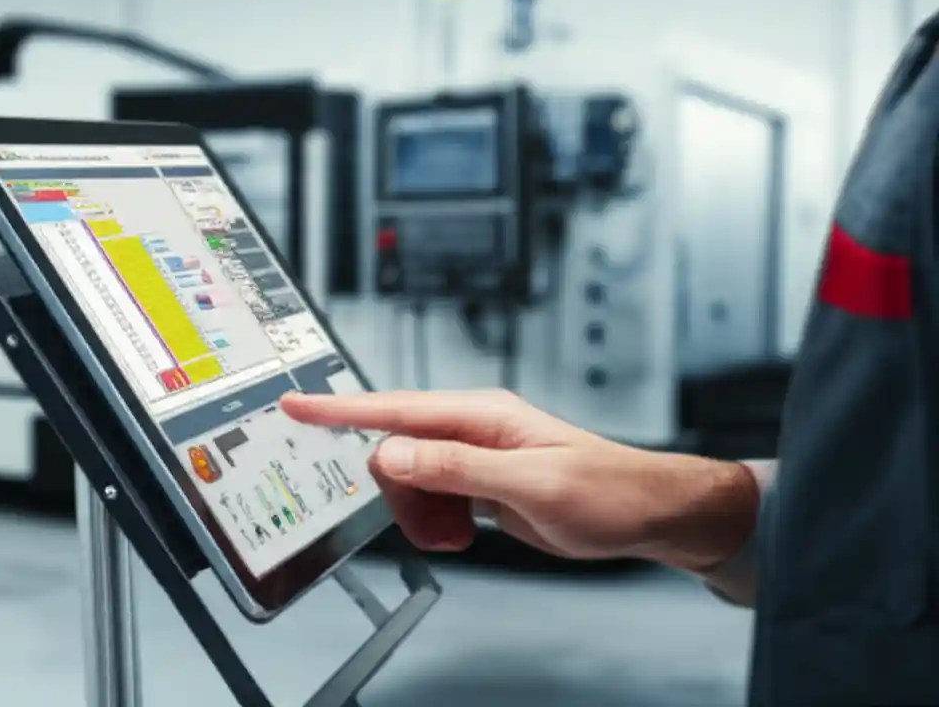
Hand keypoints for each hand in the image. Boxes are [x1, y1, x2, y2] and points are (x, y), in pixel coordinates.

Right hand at [280, 390, 757, 571]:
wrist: (644, 515)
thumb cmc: (605, 491)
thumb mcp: (531, 484)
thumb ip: (457, 467)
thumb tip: (394, 453)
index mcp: (480, 415)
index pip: (395, 409)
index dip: (341, 409)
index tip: (297, 405)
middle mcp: (470, 428)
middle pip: (396, 454)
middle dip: (400, 495)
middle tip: (436, 527)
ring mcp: (471, 455)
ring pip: (409, 482)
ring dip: (421, 515)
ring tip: (458, 535)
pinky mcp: (476, 481)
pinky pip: (430, 499)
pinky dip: (435, 523)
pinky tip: (463, 534)